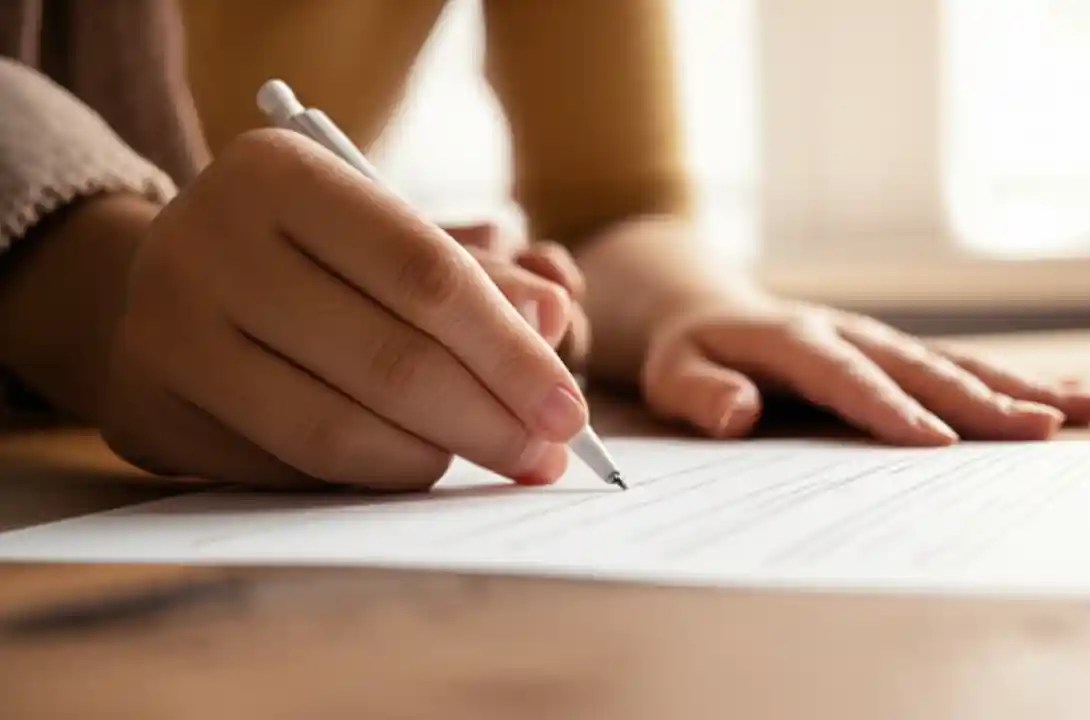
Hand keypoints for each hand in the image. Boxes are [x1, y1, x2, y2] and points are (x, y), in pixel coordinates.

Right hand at [102, 129, 587, 489]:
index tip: (570, 410)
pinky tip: (420, 464)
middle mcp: (207, 241)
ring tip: (493, 458)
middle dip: (490, 420)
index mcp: (277, 172)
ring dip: (437, 457)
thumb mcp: (383, 231)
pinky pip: (291, 468)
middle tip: (549, 456)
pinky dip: (374, 475)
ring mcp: (168, 331)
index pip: (424, 272)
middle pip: (388, 360)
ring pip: (336, 429)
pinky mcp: (154, 410)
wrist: (161, 281)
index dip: (510, 352)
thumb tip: (553, 319)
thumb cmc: (307, 253)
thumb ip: (473, 275)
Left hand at [641, 295, 1089, 442]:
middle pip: (922, 369)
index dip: (890, 409)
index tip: (935, 444)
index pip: (847, 377)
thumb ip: (702, 394)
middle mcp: (849, 333)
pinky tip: (1069, 392)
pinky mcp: (896, 352)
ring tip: (1083, 406)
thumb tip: (738, 414)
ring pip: (954, 364)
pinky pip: (958, 364)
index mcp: (794, 340)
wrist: (706, 311)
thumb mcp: (674, 374)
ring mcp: (879, 340)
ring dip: (1016, 386)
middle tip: (1043, 428)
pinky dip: (1013, 378)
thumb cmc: (690, 353)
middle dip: (982, 400)